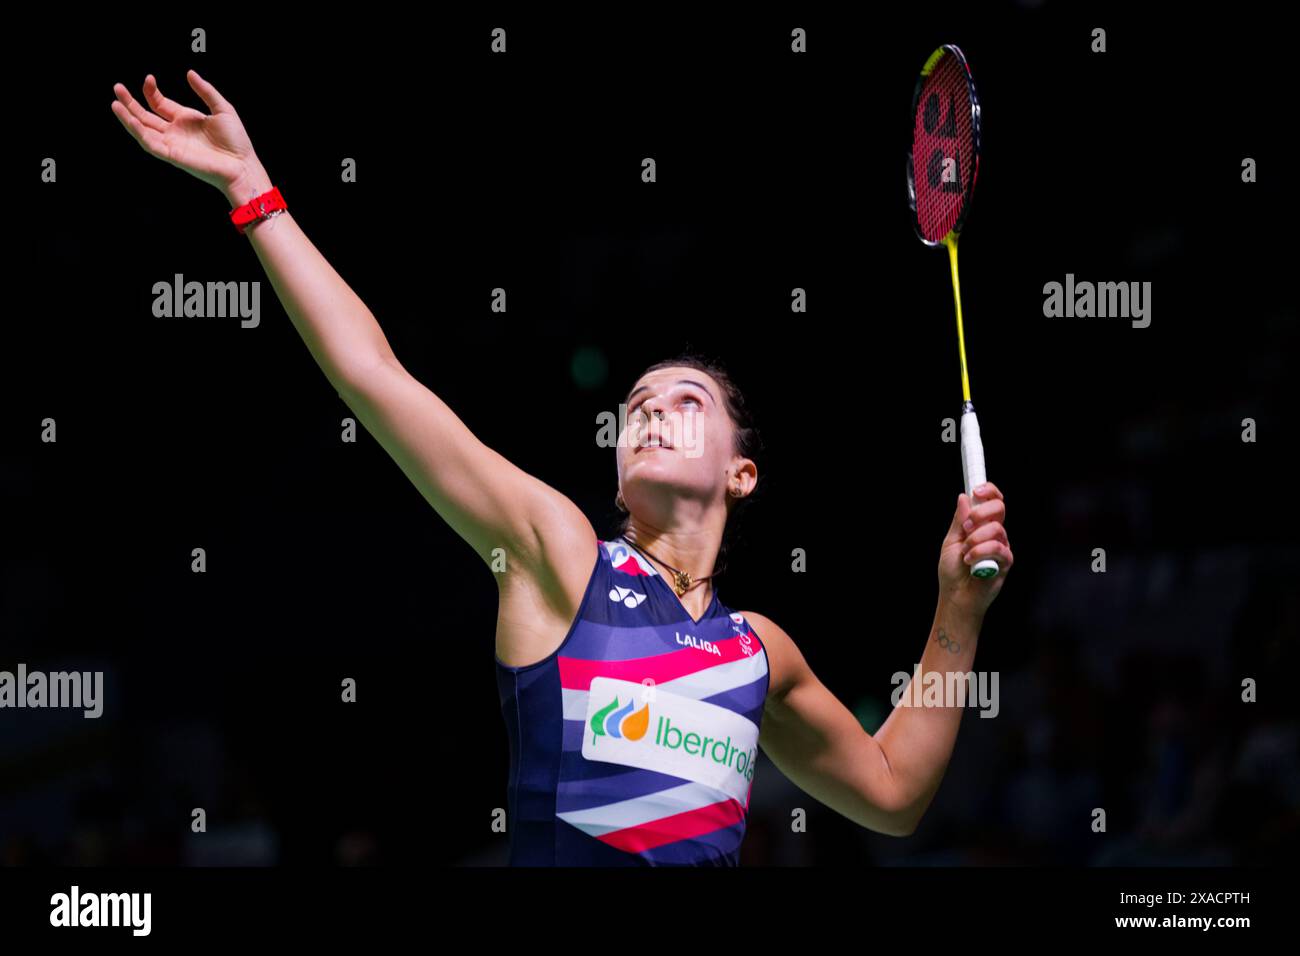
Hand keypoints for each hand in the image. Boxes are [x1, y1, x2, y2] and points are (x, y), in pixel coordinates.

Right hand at [111, 70, 264, 198]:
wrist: (243, 165)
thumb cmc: (236, 141)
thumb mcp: (222, 108)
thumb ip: (206, 91)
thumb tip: (189, 73)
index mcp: (185, 119)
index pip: (159, 104)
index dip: (150, 91)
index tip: (149, 78)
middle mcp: (175, 131)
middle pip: (146, 116)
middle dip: (131, 103)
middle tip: (117, 87)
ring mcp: (172, 144)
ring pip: (143, 130)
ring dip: (128, 118)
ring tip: (115, 103)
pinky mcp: (173, 155)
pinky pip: (151, 144)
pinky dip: (139, 132)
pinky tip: (131, 120)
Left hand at [938, 482, 1012, 617]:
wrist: (956, 596)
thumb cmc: (952, 572)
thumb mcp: (951, 541)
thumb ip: (959, 521)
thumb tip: (964, 497)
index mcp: (981, 526)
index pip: (992, 501)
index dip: (989, 491)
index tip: (977, 490)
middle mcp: (994, 534)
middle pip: (999, 508)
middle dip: (981, 513)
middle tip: (967, 527)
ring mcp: (1001, 547)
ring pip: (997, 528)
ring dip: (975, 540)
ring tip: (965, 554)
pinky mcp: (1006, 562)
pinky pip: (998, 548)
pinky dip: (980, 553)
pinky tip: (971, 562)